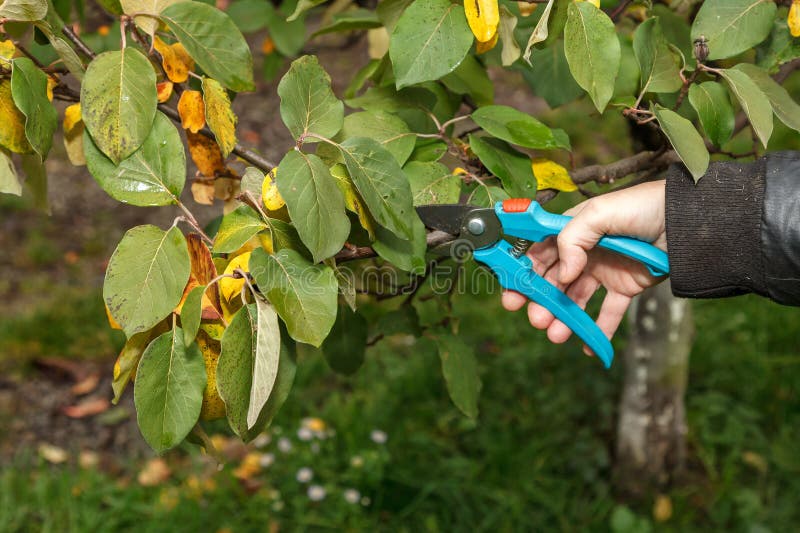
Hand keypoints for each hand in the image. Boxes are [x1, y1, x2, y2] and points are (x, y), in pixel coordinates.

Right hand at [501, 180, 667, 352]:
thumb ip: (572, 239)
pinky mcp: (625, 287)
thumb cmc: (642, 207)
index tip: (512, 291)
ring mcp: (604, 270)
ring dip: (561, 317)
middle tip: (533, 318)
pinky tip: (586, 345)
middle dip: (539, 300)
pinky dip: (596, 331)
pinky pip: (607, 313)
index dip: (523, 271)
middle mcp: (585, 251)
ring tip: (554, 334)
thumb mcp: (600, 213)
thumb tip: (563, 273)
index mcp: (573, 229)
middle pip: (553, 280)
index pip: (540, 252)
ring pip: (574, 299)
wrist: (687, 223)